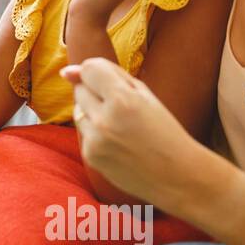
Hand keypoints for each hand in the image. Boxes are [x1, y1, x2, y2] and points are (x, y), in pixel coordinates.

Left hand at [62, 57, 200, 211]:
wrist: (177, 175)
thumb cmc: (163, 130)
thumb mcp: (144, 95)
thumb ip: (108, 76)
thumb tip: (66, 72)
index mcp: (124, 99)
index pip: (89, 69)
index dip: (97, 72)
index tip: (108, 80)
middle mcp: (105, 119)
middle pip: (79, 89)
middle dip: (95, 92)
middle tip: (121, 106)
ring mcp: (95, 140)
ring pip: (77, 111)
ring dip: (93, 113)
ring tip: (120, 127)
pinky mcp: (90, 156)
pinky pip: (83, 133)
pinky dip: (95, 134)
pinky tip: (117, 143)